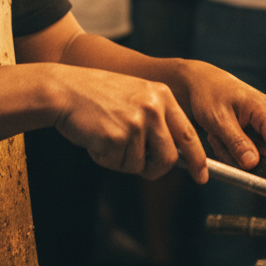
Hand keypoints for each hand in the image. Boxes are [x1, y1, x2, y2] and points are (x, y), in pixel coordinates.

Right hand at [53, 68, 207, 181]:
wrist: (64, 90)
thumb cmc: (96, 96)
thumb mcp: (135, 97)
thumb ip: (156, 120)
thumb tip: (172, 155)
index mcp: (162, 95)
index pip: (189, 134)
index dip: (197, 159)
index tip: (201, 176)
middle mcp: (154, 107)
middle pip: (168, 158)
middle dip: (154, 169)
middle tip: (139, 166)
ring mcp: (137, 122)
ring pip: (140, 165)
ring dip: (123, 161)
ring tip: (106, 137)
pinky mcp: (118, 136)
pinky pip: (118, 164)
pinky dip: (105, 158)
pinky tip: (95, 137)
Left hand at [169, 60, 265, 169]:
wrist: (199, 83)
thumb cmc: (208, 94)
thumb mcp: (219, 120)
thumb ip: (237, 142)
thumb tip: (253, 163)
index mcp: (265, 110)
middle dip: (241, 156)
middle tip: (219, 143)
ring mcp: (262, 122)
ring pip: (255, 154)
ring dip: (232, 152)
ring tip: (217, 135)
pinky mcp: (255, 128)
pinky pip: (248, 149)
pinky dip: (231, 148)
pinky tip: (219, 135)